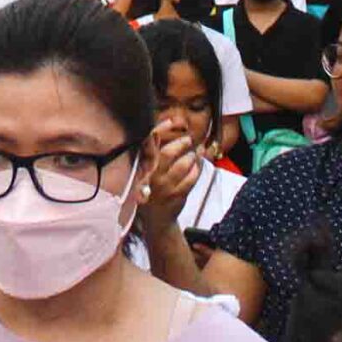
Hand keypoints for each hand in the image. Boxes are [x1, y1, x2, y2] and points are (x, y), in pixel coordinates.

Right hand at [136, 118, 201, 234]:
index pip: (148, 145)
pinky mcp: (178, 195)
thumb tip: (162, 132)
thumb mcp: (146, 172)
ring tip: (194, 155)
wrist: (157, 220)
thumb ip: (152, 154)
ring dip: (192, 157)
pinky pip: (192, 178)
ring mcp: (165, 188)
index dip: (159, 130)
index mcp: (142, 168)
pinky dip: (197, 169)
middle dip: (181, 144)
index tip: (171, 121)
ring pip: (183, 165)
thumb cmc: (152, 190)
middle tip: (188, 140)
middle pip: (167, 154)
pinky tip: (198, 166)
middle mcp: (152, 177)